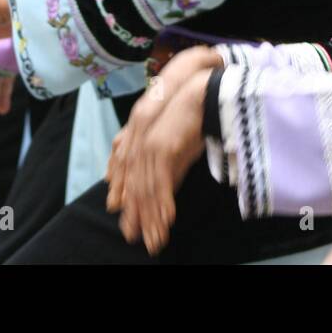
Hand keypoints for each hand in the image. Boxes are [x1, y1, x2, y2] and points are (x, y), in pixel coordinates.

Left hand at [114, 67, 211, 255]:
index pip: (129, 178)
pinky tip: (168, 219)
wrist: (203, 94)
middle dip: (136, 216)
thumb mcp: (178, 146)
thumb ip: (168, 167)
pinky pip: (160, 180)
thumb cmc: (192, 116)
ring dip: (152, 216)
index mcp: (139, 142)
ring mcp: (149, 146)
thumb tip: (164, 190)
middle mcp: (139, 146)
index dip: (128, 203)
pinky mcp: (162, 147)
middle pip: (135, 188)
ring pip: (146, 189)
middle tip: (138, 239)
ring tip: (157, 237)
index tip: (130, 225)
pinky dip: (163, 202)